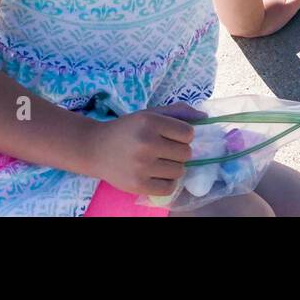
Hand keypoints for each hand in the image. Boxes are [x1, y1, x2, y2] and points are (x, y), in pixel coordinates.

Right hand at [84, 102, 206, 196]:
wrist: (95, 148)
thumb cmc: (127, 129)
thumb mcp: (149, 114)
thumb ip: (178, 112)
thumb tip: (205, 117)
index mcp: (150, 122)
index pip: (188, 133)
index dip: (183, 135)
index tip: (172, 136)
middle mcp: (146, 143)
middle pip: (186, 153)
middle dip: (179, 151)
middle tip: (164, 150)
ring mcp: (142, 166)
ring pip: (179, 171)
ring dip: (173, 167)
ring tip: (158, 162)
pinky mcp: (137, 184)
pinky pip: (169, 187)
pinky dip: (167, 182)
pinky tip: (157, 174)